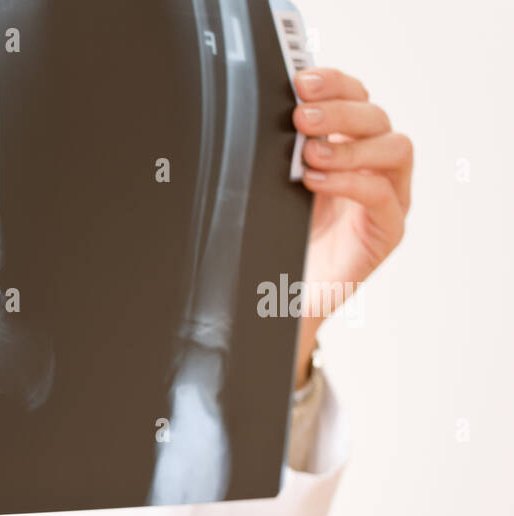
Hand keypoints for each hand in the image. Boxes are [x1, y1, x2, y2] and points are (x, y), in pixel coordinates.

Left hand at [293, 67, 412, 385]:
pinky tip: (317, 182)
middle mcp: (373, 167)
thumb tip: (255, 114)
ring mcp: (386, 198)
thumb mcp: (270, 189)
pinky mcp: (387, 231)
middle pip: (378, 117)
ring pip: (395, 148)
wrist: (277, 300)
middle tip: (301, 116)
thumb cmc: (274, 242)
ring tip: (309, 155)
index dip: (335, 84)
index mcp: (346, 147)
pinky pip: (383, 195)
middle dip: (339, 110)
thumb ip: (275, 154)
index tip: (302, 80)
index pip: (356, 99)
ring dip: (351, 144)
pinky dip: (352, 181)